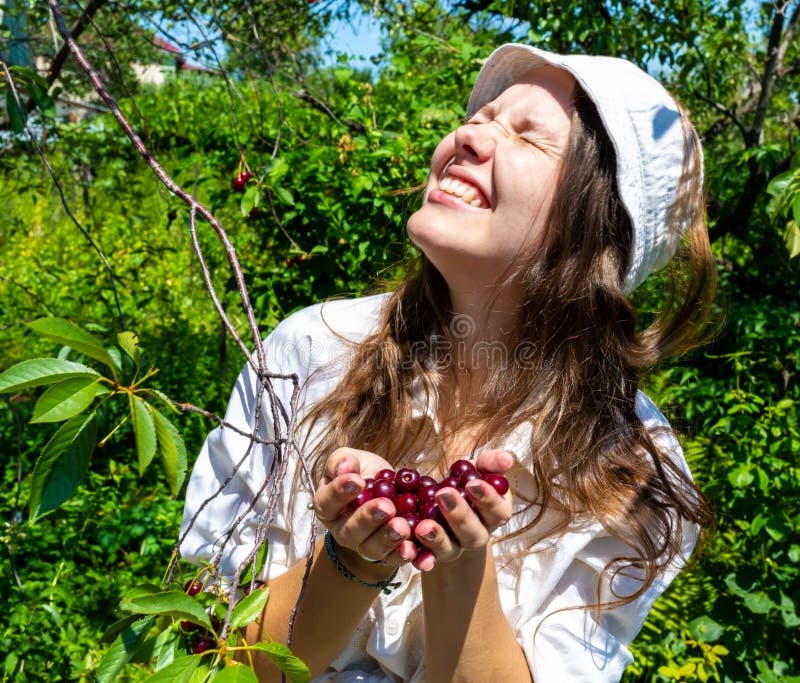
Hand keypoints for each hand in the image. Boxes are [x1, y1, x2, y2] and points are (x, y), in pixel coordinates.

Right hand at [312, 447, 417, 568]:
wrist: (387, 489)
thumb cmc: (362, 473)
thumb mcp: (352, 460)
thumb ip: (343, 461)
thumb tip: (344, 467)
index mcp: (329, 507)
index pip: (327, 502)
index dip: (340, 493)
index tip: (357, 481)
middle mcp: (343, 531)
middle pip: (350, 531)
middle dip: (368, 519)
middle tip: (386, 506)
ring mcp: (365, 545)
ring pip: (372, 548)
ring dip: (388, 539)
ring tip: (402, 527)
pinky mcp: (388, 554)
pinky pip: (395, 559)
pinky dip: (404, 555)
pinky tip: (413, 549)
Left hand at [411, 449, 513, 570]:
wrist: (440, 505)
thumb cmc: (463, 483)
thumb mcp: (476, 469)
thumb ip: (490, 463)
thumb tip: (507, 458)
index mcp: (493, 516)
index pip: (498, 511)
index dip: (488, 499)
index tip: (472, 483)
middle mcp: (475, 536)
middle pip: (473, 535)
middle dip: (460, 516)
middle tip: (443, 495)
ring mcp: (453, 549)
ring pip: (449, 550)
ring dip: (437, 539)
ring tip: (422, 525)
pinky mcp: (429, 555)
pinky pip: (423, 559)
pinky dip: (416, 556)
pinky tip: (406, 548)